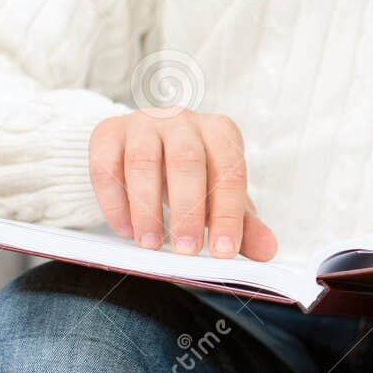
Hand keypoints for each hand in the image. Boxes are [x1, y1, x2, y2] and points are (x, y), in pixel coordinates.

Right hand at [88, 110, 277, 259]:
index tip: (224, 251)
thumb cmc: (193, 175)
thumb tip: (267, 251)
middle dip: (187, 210)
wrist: (147, 144)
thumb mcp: (220, 196)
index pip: (229, 172)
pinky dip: (115, 202)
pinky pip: (106, 167)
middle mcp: (182, 120)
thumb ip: (243, 223)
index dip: (228, 214)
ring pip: (143, 162)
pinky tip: (125, 229)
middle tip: (186, 249)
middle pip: (187, 161)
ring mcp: (142, 122)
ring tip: (150, 244)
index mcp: (219, 132)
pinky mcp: (107, 133)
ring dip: (146, 208)